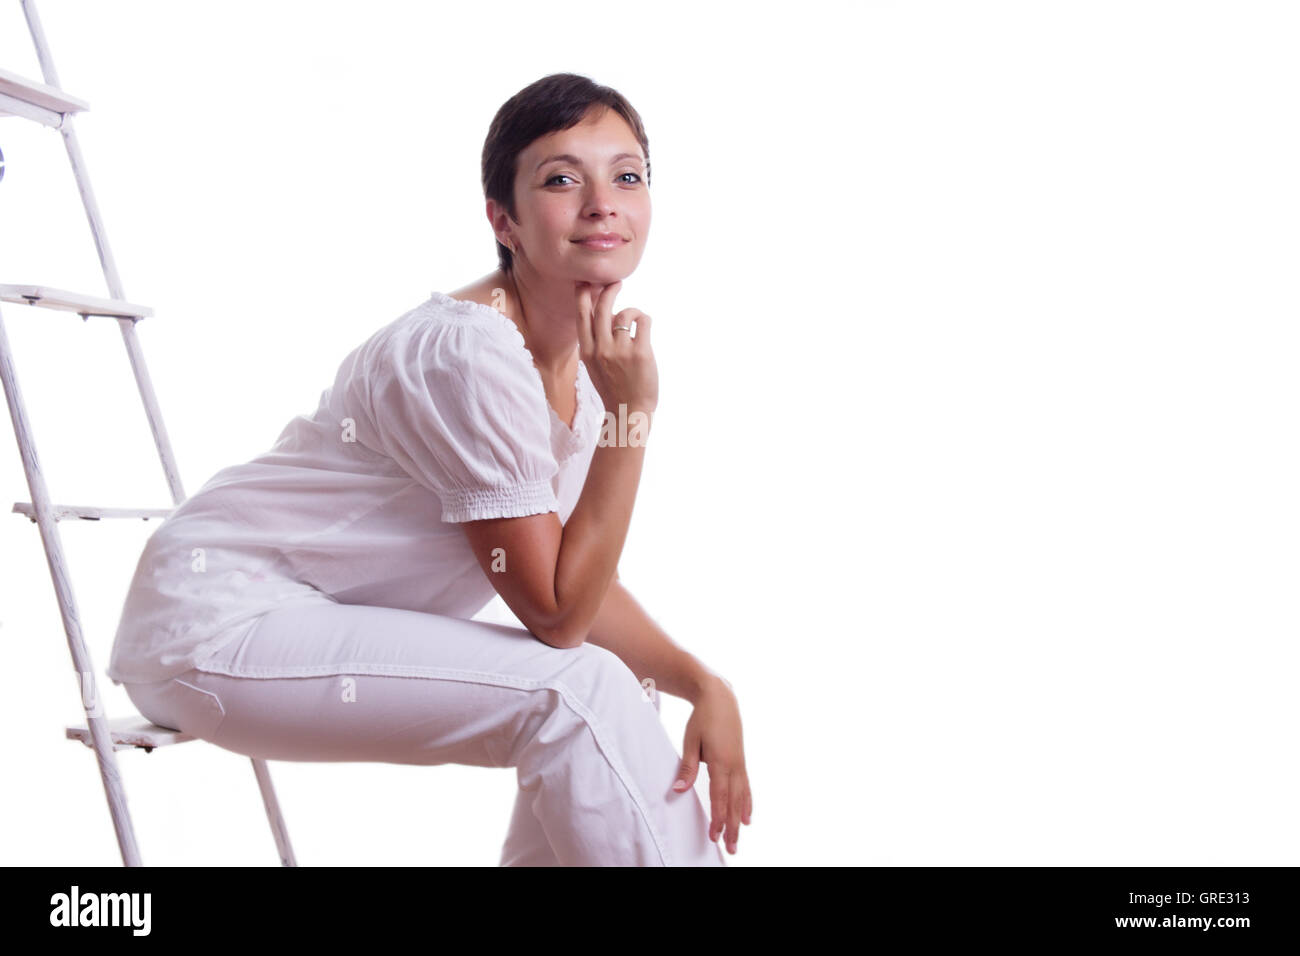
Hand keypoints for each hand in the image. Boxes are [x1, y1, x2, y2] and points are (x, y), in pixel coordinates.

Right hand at [575, 280, 657, 415]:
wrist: (628, 412)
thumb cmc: (613, 387)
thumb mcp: (594, 365)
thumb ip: (595, 341)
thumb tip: (602, 313)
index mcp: (587, 351)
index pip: (582, 315)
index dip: (583, 294)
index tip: (587, 282)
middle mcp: (601, 348)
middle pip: (602, 306)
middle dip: (609, 289)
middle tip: (616, 282)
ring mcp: (620, 350)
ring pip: (625, 313)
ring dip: (632, 313)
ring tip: (636, 324)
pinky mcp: (640, 352)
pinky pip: (643, 320)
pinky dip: (644, 319)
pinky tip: (644, 328)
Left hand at [673, 677, 751, 854]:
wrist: (720, 698)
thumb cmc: (703, 719)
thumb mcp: (690, 741)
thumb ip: (687, 767)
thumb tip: (678, 789)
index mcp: (720, 762)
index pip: (719, 797)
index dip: (718, 818)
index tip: (715, 836)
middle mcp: (734, 765)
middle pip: (734, 802)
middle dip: (732, 827)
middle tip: (731, 848)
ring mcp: (740, 763)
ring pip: (742, 797)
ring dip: (741, 819)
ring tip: (740, 838)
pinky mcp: (741, 761)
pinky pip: (746, 787)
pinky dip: (748, 803)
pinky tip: (748, 816)